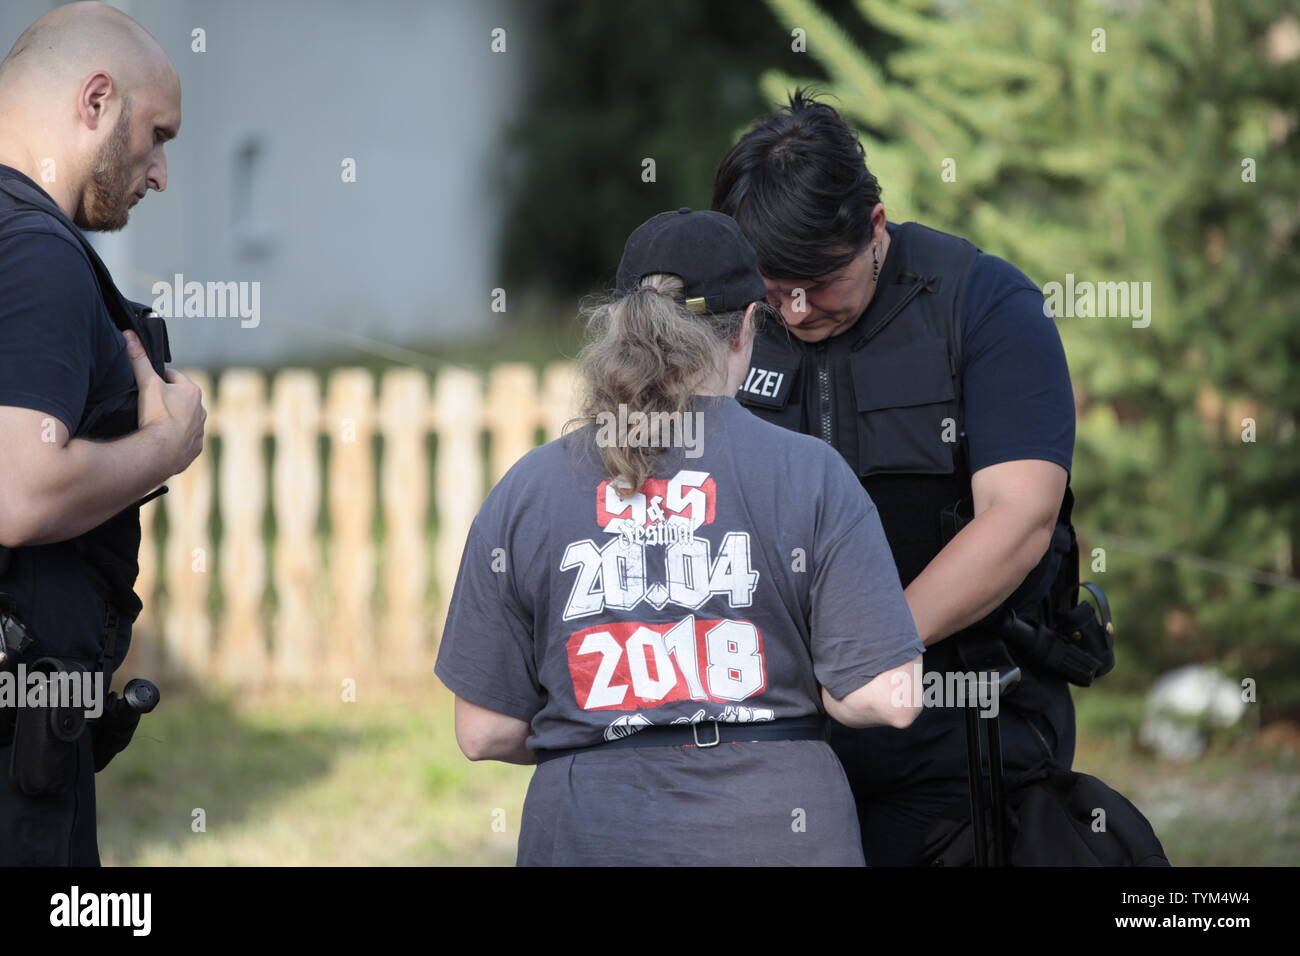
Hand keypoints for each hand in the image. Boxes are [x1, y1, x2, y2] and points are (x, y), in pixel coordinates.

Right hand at [124, 330, 205, 475]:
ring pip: (184, 420)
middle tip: (147, 404)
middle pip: (180, 400)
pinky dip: (174, 439)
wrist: (162, 452)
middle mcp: (201, 410)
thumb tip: (130, 335)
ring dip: (171, 420)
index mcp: (192, 391)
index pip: (173, 377)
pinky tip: (161, 440)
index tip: (146, 384)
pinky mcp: (195, 449)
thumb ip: (139, 359)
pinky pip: (184, 440)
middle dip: (166, 399)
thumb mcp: (147, 383)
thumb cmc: (157, 414)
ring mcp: (199, 431)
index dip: (158, 379)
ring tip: (153, 423)